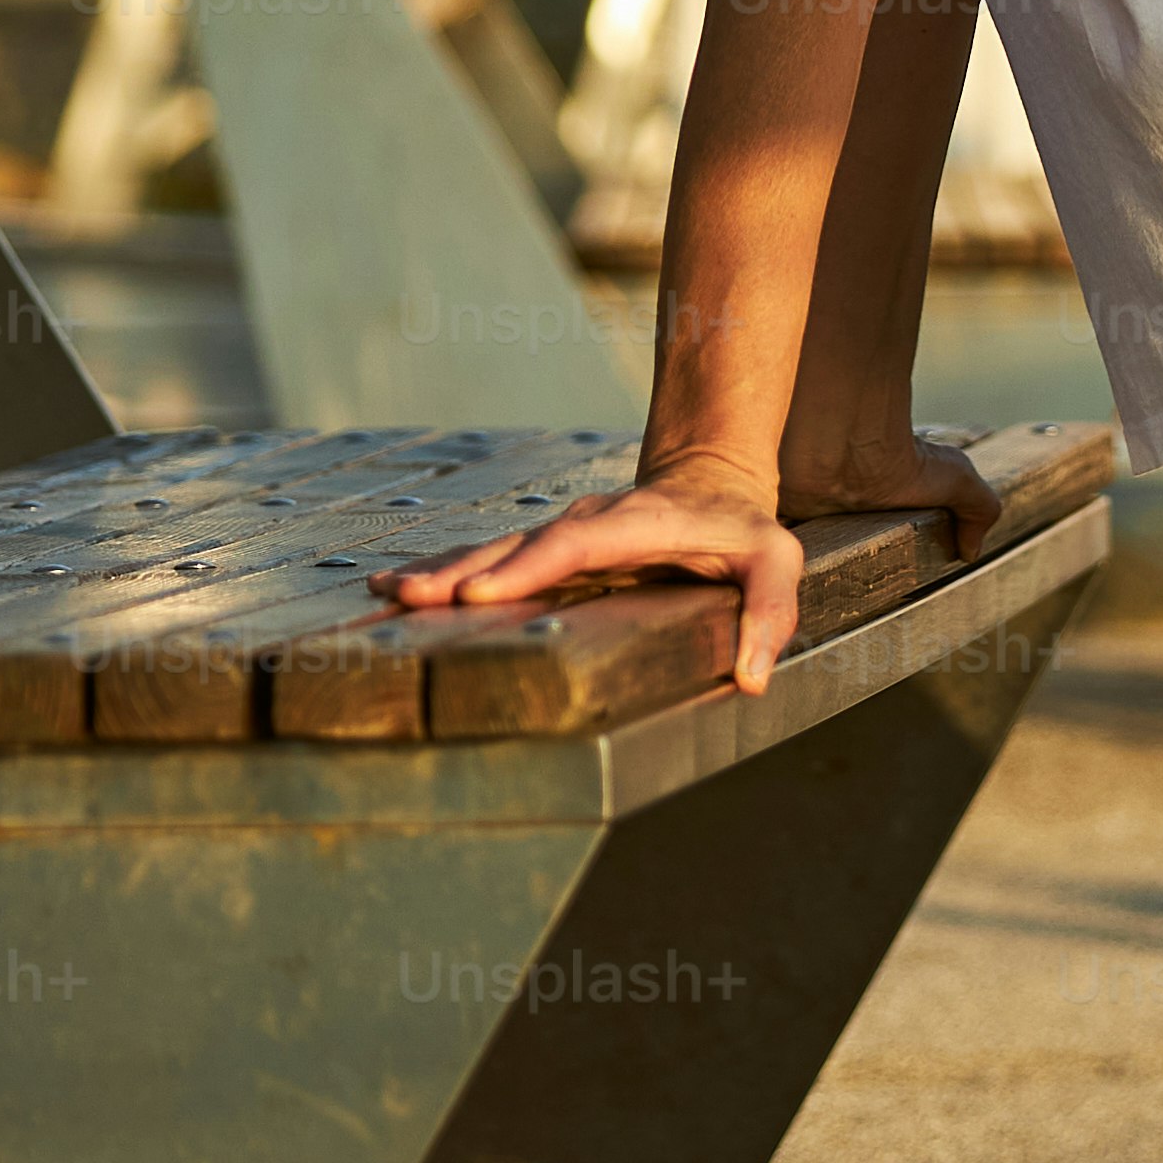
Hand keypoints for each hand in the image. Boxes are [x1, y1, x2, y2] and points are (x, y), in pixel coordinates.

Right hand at [380, 430, 1005, 692]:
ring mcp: (559, 534)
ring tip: (384, 593)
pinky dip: (442, 573)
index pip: (575, 546)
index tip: (481, 595)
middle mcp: (586, 524)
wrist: (714, 484)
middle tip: (408, 598)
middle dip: (463, 573)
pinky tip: (392, 588)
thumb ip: (770, 613)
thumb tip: (751, 678)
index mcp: (634, 526)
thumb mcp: (779, 563)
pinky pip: (488, 559)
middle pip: (518, 546)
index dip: (528, 568)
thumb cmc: (745, 532)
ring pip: (492, 550)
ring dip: (439, 572)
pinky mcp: (544, 549)